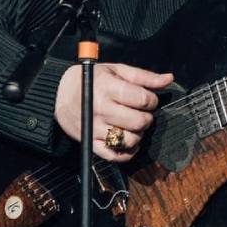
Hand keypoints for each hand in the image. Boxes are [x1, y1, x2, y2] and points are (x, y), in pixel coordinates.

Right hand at [54, 63, 172, 161]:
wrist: (58, 93)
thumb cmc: (92, 79)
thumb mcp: (116, 70)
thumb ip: (143, 76)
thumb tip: (168, 78)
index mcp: (108, 87)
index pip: (142, 99)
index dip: (152, 100)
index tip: (147, 99)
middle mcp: (100, 109)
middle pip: (139, 122)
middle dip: (147, 118)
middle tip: (141, 113)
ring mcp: (94, 128)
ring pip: (129, 140)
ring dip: (138, 135)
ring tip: (133, 125)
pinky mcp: (90, 142)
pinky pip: (114, 156)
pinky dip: (127, 152)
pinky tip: (128, 142)